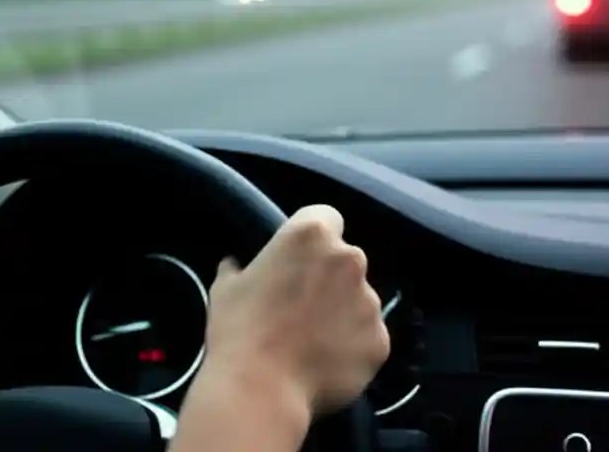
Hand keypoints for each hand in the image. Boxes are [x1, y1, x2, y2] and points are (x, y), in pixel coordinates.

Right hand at [204, 204, 389, 416]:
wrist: (260, 390)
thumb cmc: (239, 331)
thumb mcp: (227, 288)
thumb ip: (240, 268)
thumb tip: (236, 264)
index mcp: (312, 235)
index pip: (326, 218)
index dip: (313, 238)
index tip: (299, 260)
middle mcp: (350, 259)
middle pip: (346, 260)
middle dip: (330, 278)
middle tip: (303, 305)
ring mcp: (370, 302)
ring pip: (360, 299)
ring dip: (343, 313)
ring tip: (313, 341)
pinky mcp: (381, 340)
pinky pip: (368, 337)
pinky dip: (353, 347)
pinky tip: (326, 362)